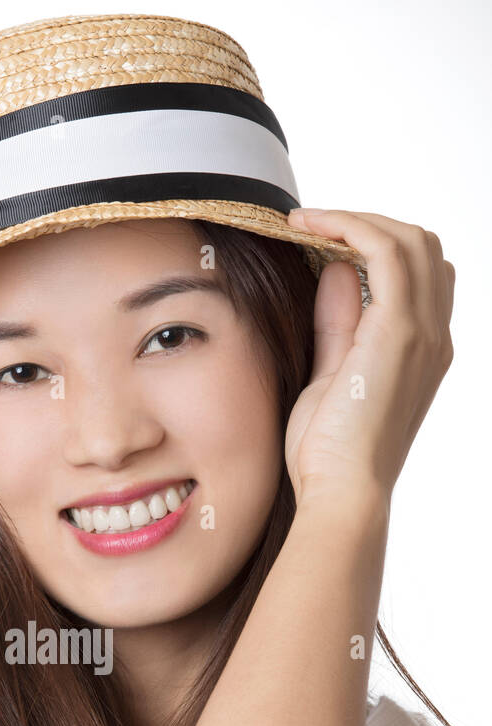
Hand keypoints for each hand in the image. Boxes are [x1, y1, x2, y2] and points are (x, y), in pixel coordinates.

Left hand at [282, 210, 454, 509]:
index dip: (373, 246)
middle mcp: (434, 337)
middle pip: (422, 247)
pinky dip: (348, 225)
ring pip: (409, 239)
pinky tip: (307, 227)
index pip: (417, 274)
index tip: (319, 243)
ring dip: (356, 219)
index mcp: (421, 351)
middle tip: (313, 228)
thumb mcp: (328, 377)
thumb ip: (336, 323)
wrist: (341, 492)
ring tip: (306, 223)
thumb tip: (333, 269)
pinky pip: (384, 250)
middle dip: (369, 224)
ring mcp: (423, 332)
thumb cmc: (328, 455)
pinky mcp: (399, 332)